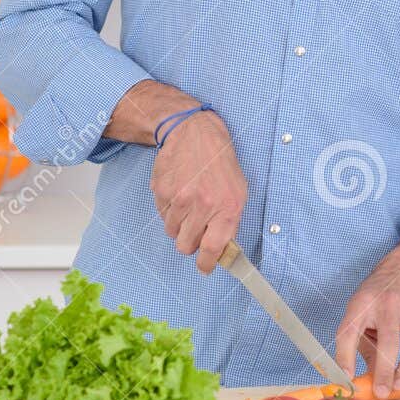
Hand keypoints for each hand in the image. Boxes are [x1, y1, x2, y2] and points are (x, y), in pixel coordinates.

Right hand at [150, 110, 248, 274]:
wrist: (194, 132)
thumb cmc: (220, 162)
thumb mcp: (238, 191)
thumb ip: (230, 222)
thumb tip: (221, 249)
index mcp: (227, 208)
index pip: (212, 249)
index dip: (206, 263)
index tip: (204, 267)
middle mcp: (203, 205)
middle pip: (186, 246)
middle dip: (190, 243)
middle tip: (196, 229)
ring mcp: (179, 199)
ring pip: (172, 232)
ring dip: (179, 225)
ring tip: (189, 204)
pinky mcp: (161, 192)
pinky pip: (162, 215)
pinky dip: (169, 210)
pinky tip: (179, 192)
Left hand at [335, 233, 399, 398]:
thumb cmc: (375, 304)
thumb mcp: (359, 318)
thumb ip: (357, 349)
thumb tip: (359, 384)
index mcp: (362, 304)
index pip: (350, 331)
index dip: (346, 356)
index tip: (347, 379)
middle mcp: (389, 305)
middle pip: (390, 339)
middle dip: (385, 370)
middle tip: (382, 391)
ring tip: (399, 386)